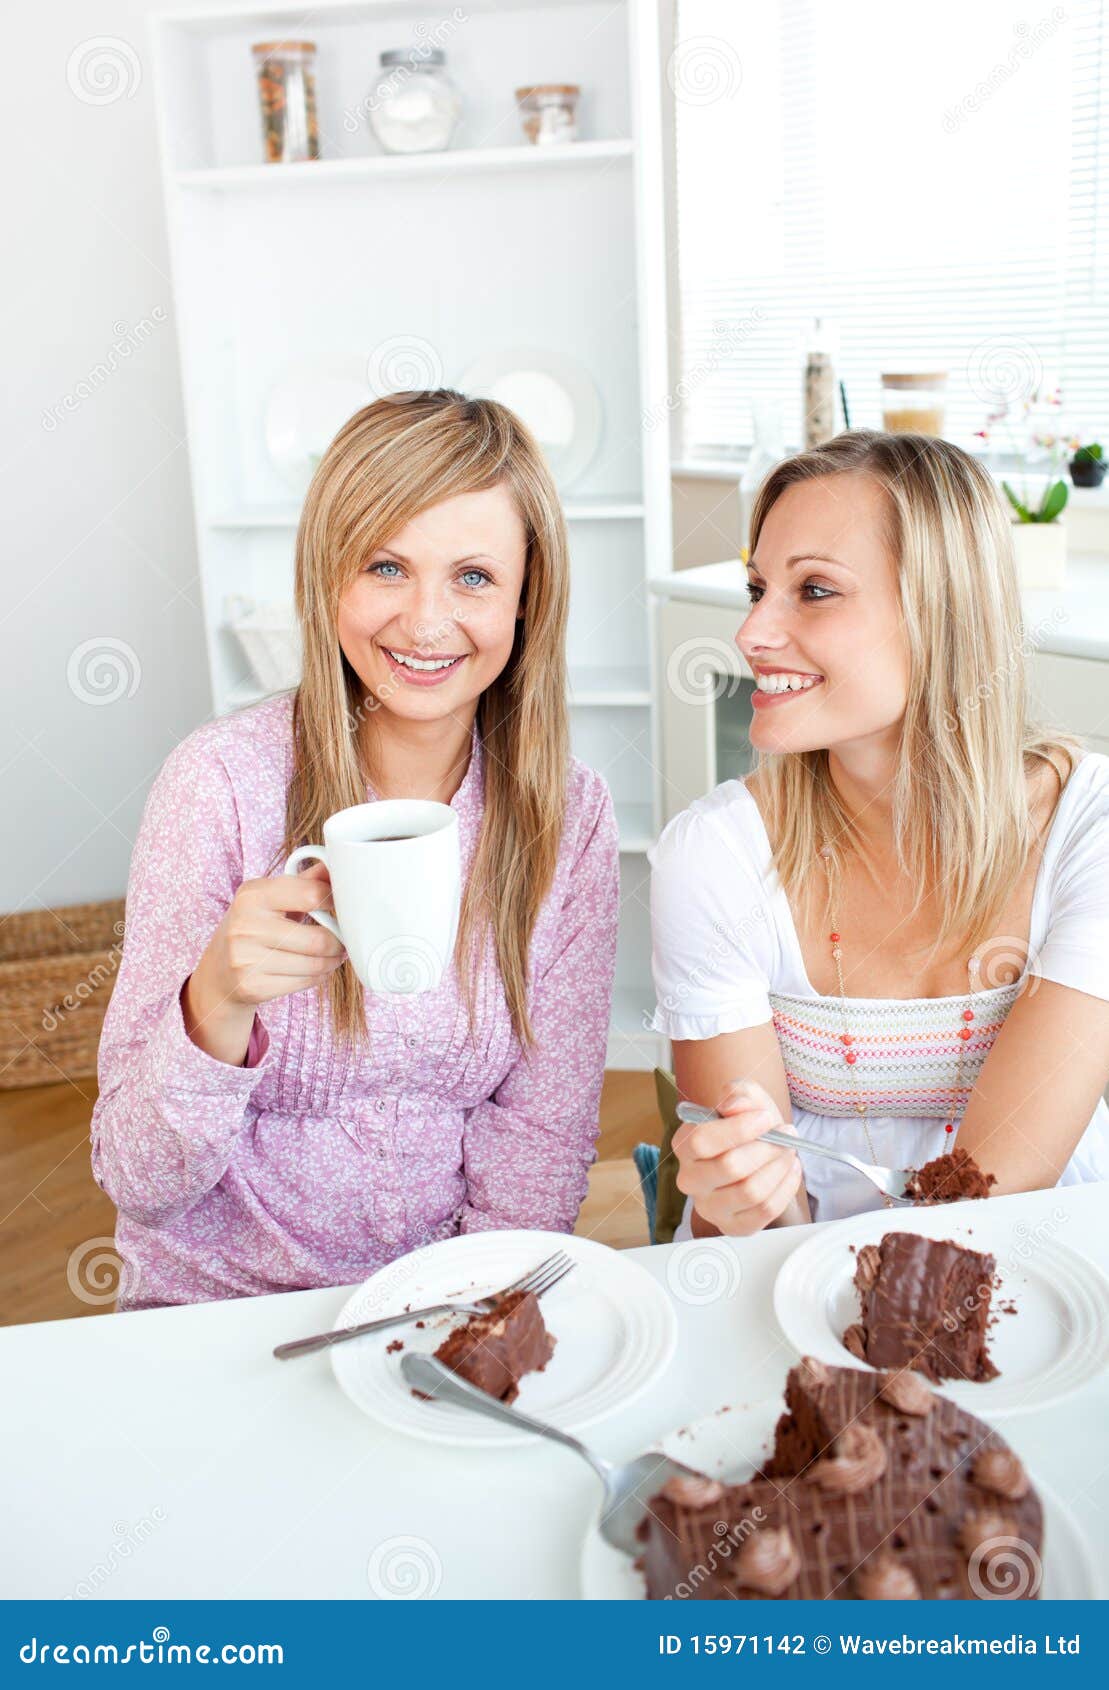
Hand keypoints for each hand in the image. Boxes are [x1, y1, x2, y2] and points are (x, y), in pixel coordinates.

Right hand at [194, 861, 346, 1009]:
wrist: (219, 970)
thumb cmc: (254, 926)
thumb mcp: (270, 898)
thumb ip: (303, 882)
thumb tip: (335, 865)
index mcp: (253, 895)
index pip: (311, 895)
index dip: (334, 902)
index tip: (341, 908)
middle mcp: (246, 925)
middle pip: (317, 939)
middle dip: (338, 942)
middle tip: (342, 940)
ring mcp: (246, 958)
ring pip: (314, 964)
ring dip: (332, 961)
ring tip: (333, 955)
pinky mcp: (252, 985)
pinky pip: (304, 983)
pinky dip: (319, 977)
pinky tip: (317, 969)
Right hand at [673, 1079, 802, 1236]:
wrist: (762, 1157)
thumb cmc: (750, 1129)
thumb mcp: (746, 1100)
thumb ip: (739, 1094)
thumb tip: (733, 1107)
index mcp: (684, 1145)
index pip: (700, 1141)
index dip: (738, 1129)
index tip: (765, 1118)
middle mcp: (691, 1179)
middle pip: (729, 1167)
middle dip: (767, 1148)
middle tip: (786, 1135)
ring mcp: (710, 1207)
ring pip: (750, 1191)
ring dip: (778, 1168)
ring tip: (789, 1152)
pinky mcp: (733, 1226)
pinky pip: (764, 1211)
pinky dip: (785, 1188)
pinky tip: (789, 1171)